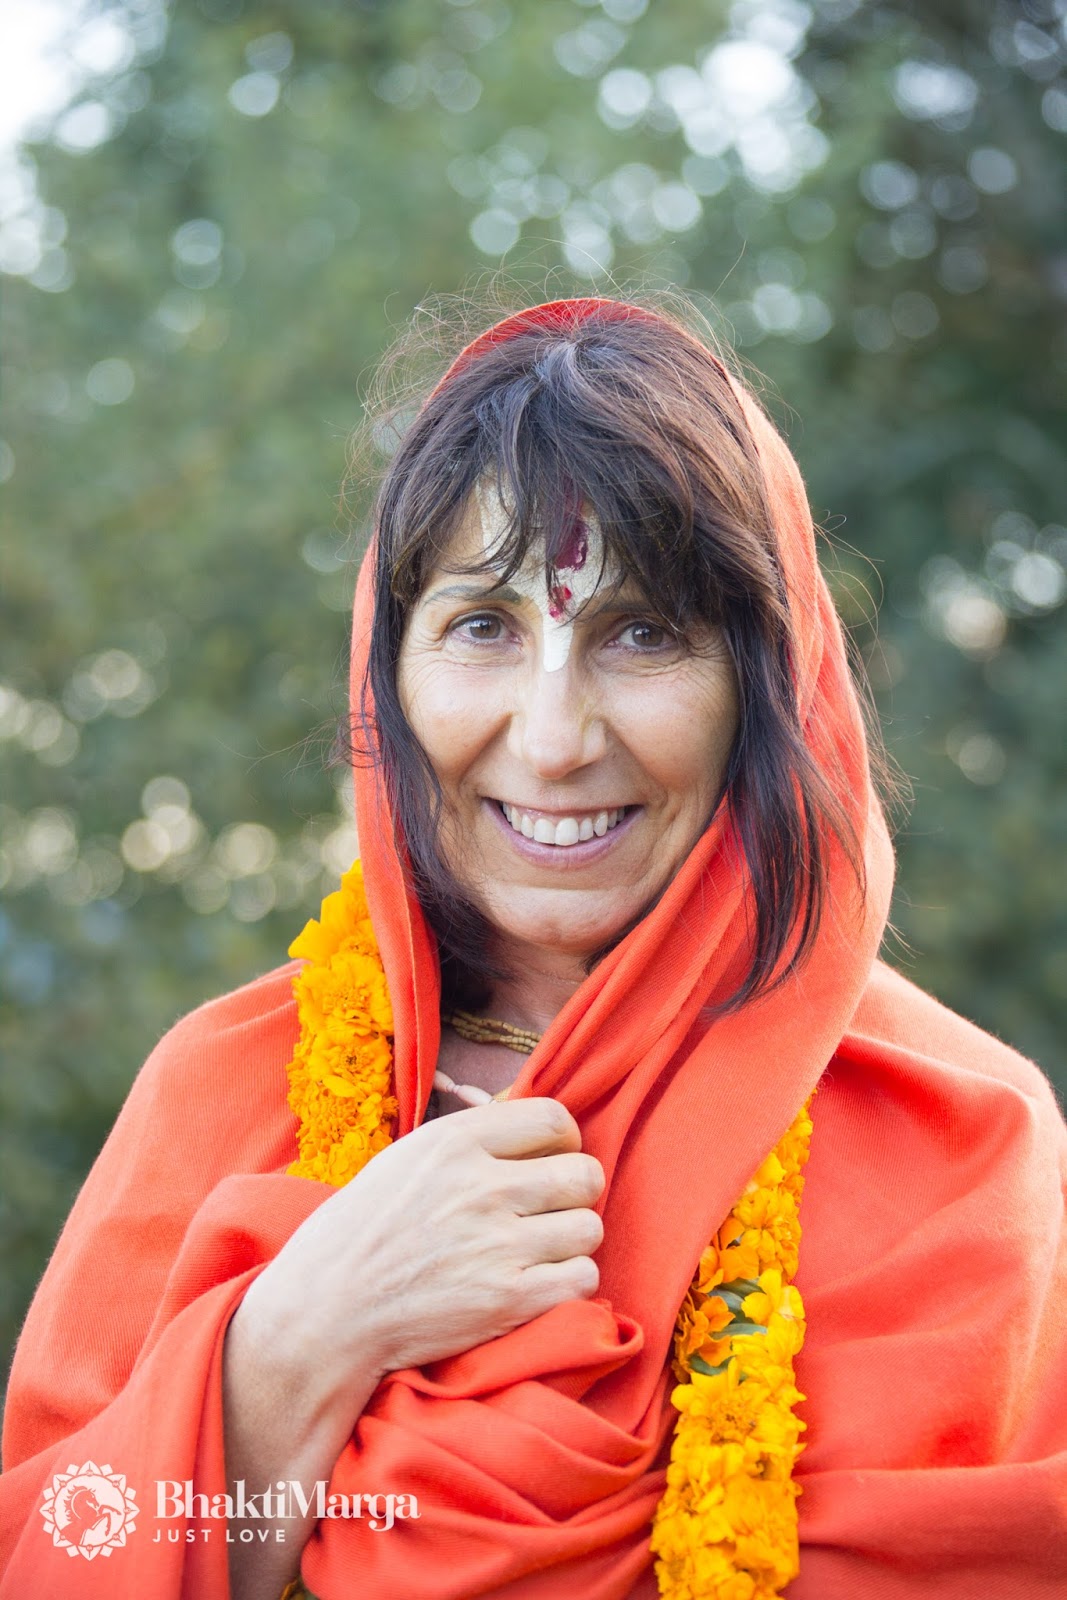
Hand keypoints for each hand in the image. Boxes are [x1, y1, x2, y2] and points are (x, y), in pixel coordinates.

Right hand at [238, 1097, 604, 1410]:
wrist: (328, 1310)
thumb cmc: (365, 1230)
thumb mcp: (410, 1156)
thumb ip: (474, 1137)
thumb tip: (534, 1121)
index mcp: (457, 1141)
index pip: (556, 1119)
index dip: (563, 1143)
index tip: (547, 1162)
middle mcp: (483, 1186)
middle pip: (585, 1174)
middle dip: (574, 1193)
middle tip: (548, 1212)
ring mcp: (498, 1245)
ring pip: (589, 1228)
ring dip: (571, 1242)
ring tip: (539, 1252)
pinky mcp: (507, 1301)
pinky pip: (584, 1278)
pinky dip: (568, 1284)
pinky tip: (538, 1285)